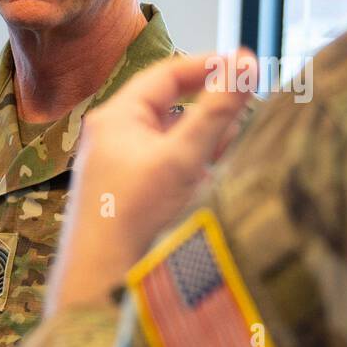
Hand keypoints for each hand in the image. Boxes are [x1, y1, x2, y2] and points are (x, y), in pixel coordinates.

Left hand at [45, 50, 257, 315]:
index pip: (168, 72)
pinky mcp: (128, 195)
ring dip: (204, 139)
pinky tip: (209, 183)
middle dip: (210, 107)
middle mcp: (113, 136)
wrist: (99, 284)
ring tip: (230, 151)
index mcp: (117, 116)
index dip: (209, 65)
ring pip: (172, 137)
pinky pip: (167, 166)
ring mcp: (119, 167)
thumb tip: (245, 61)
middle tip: (246, 111)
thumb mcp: (183, 157)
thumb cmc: (133, 218)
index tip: (246, 66)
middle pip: (172, 104)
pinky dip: (192, 166)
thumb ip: (217, 110)